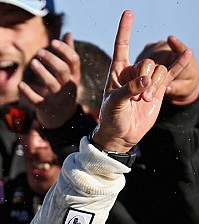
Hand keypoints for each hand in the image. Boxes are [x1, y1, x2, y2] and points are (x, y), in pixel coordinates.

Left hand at [19, 33, 80, 128]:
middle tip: (39, 51)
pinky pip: (36, 100)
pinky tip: (20, 84)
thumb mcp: (70, 74)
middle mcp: (68, 87)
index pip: (74, 60)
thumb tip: (68, 33)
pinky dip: (28, 92)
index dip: (65, 49)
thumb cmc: (64, 90)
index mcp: (75, 77)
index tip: (53, 41)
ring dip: (41, 72)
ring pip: (51, 84)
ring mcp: (57, 99)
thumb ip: (68, 54)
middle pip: (63, 71)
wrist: (62, 118)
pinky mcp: (46, 108)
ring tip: (32, 62)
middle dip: (52, 60)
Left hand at [93, 11, 191, 152]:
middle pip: (147, 62)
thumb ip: (128, 90)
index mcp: (118, 72)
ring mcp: (147, 80)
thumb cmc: (111, 118)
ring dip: (155, 86)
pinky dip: (179, 64)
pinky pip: (171, 73)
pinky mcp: (158, 89)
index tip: (128, 12)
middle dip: (145, 79)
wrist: (121, 134)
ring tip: (144, 101)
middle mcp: (133, 73)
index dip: (125, 30)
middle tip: (137, 98)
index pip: (122, 46)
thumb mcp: (114, 104)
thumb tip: (145, 82)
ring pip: (159, 71)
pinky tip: (187, 52)